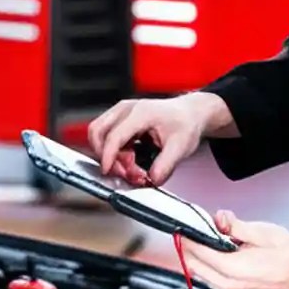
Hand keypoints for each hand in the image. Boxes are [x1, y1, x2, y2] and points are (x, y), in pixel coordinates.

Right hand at [87, 92, 228, 185]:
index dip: (108, 156)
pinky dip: (112, 151)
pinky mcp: (119, 118)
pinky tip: (129, 159)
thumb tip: (151, 179)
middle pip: (97, 132)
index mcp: (142, 113)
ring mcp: (121, 112)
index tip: (108, 171)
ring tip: (130, 166)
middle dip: (105, 156)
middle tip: (124, 172)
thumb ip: (165, 165)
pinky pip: (105, 135)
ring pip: (98, 134)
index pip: (115, 135)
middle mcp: (127, 109)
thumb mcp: (180, 147)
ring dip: (109, 154)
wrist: (190, 113)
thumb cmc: (185, 123)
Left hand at [180, 210, 288, 288]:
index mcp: (233, 269)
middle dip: (190, 251)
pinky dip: (213, 272)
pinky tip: (219, 260)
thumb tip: (219, 219)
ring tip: (204, 245)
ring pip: (206, 279)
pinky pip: (218, 286)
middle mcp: (232, 287)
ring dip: (200, 263)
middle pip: (197, 269)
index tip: (182, 231)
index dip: (187, 240)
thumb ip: (233, 225)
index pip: (198, 253)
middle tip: (187, 236)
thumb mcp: (259, 231)